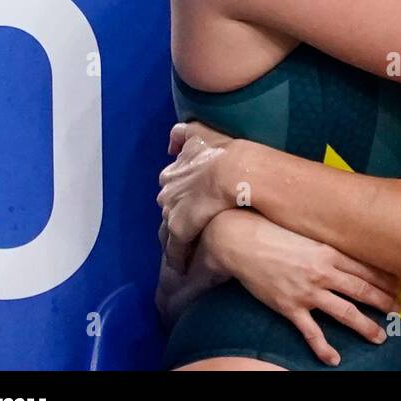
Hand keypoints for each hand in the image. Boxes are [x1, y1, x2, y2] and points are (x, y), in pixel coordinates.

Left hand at [158, 121, 244, 272]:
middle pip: (169, 208)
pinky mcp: (181, 230)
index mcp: (172, 172)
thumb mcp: (200, 132)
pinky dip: (179, 258)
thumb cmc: (223, 152)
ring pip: (170, 229)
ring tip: (186, 246)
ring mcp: (172, 212)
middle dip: (177, 215)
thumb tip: (170, 143)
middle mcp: (167, 192)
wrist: (233, 171)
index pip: (172, 188)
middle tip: (190, 222)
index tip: (191, 200)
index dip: (182, 194)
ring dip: (177, 237)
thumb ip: (183, 132)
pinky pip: (176, 249)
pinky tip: (182, 268)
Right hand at [201, 209, 400, 366]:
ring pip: (345, 312)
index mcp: (329, 251)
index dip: (386, 278)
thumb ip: (329, 242)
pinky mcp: (290, 307)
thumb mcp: (308, 231)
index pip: (367, 267)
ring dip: (365, 326)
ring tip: (380, 336)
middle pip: (362, 290)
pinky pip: (311, 332)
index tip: (400, 285)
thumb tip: (349, 246)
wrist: (242, 241)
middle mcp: (323, 272)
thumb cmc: (275, 232)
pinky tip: (335, 358)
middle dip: (384, 302)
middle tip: (398, 310)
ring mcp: (307, 292)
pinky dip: (324, 348)